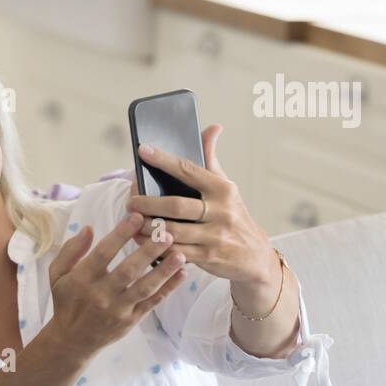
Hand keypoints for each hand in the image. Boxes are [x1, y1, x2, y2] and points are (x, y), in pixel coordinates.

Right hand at [47, 209, 186, 359]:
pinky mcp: (130, 320)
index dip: (120, 234)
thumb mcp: (57, 274)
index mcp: (83, 279)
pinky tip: (181, 274)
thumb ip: (71, 250)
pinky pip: (152, 303)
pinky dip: (168, 289)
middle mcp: (101, 294)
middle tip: (166, 233)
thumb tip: (89, 228)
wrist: (72, 340)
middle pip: (128, 270)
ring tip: (180, 254)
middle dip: (148, 251)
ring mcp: (118, 309)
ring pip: (144, 288)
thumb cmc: (66, 301)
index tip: (137, 217)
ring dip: (164, 271)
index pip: (103, 253)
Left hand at [126, 125, 279, 288]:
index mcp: (223, 189)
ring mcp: (215, 236)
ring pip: (173, 231)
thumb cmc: (233, 214)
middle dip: (148, 203)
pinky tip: (142, 241)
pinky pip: (175, 252)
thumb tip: (213, 127)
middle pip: (176, 205)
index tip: (142, 150)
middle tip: (130, 202)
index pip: (189, 170)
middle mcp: (221, 211)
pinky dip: (156, 247)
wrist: (255, 256)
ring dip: (148, 227)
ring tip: (131, 222)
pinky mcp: (208, 257)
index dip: (163, 160)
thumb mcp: (226, 187)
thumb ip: (211, 160)